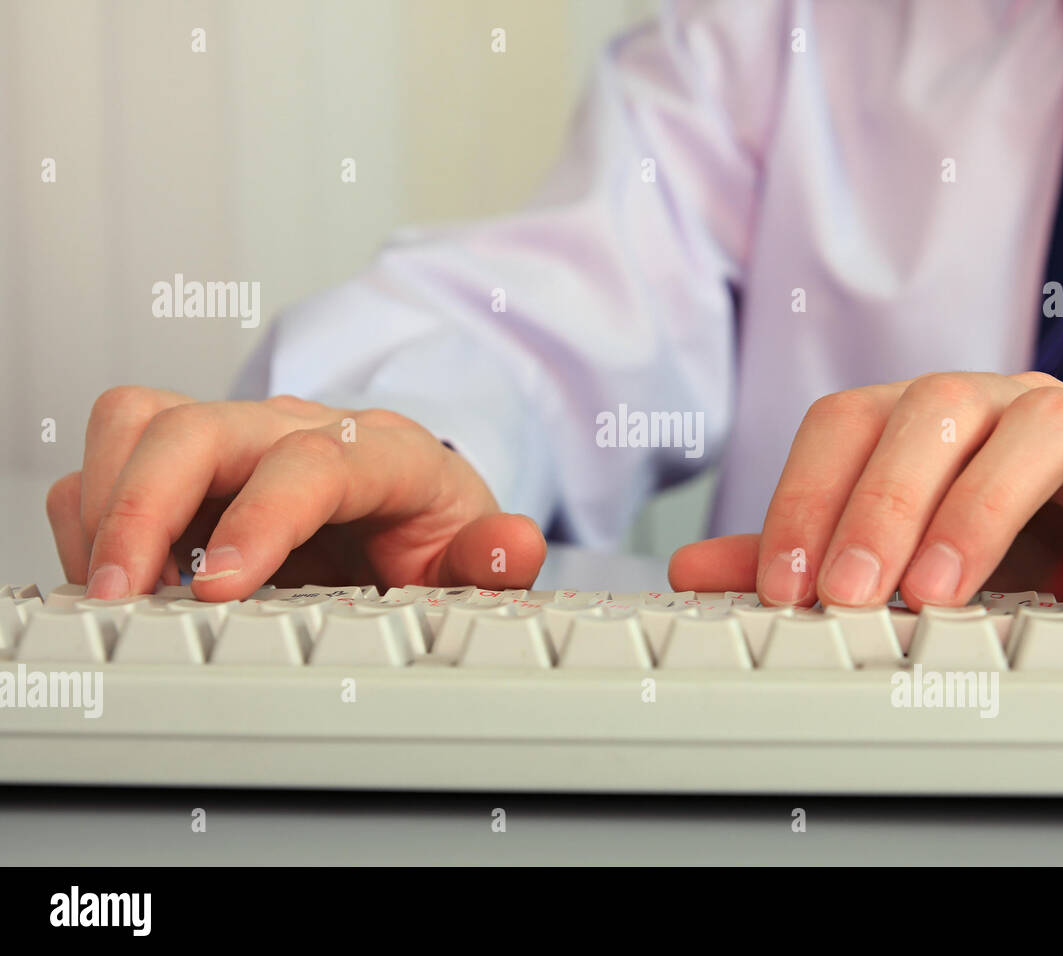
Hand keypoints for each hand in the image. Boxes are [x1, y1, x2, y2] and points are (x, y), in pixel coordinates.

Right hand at [46, 387, 545, 599]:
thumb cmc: (432, 530)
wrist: (405, 504)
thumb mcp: (472, 554)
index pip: (311, 463)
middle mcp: (299, 428)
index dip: (261, 519)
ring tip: (115, 591)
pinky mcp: (191, 459)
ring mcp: (239, 437)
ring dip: (109, 504)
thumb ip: (493, 557)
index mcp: (383, 452)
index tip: (217, 589)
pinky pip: (115, 456)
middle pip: (199, 426)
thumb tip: (516, 544)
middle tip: (121, 596)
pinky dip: (95, 512)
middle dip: (144, 505)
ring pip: (139, 423)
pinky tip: (121, 575)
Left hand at [670, 372, 1062, 609]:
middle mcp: (1004, 408)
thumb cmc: (1023, 537)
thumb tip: (691, 571)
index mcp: (928, 421)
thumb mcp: (910, 551)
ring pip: (1044, 427)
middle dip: (883, 501)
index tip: (783, 590)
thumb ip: (810, 557)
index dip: (805, 498)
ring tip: (942, 595)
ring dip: (982, 509)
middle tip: (854, 595)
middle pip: (934, 411)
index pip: (847, 425)